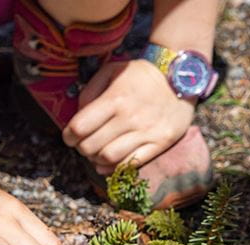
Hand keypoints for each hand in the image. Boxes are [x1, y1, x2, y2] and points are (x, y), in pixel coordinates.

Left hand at [62, 59, 195, 174]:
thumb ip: (90, 91)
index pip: (80, 127)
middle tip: (82, 144)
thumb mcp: (111, 71)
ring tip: (96, 153)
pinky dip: (114, 168)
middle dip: (81, 148)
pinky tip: (107, 163)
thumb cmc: (140, 74)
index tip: (70, 136)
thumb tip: (77, 116)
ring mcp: (146, 132)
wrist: (180, 75)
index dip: (69, 135)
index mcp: (115, 98)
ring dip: (96, 159)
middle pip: (91, 146)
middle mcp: (129, 117)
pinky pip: (132, 164)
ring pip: (109, 158)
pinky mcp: (160, 143)